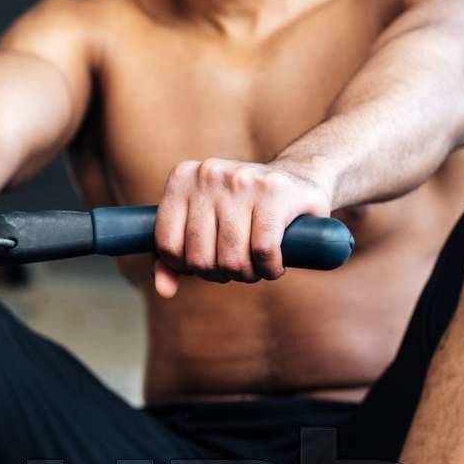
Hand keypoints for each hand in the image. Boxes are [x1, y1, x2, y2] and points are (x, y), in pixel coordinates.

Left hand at [152, 158, 334, 298]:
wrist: (300, 182)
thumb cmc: (244, 212)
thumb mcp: (204, 227)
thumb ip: (176, 257)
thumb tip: (164, 290)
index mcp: (182, 178)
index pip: (167, 245)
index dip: (187, 267)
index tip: (208, 262)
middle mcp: (208, 174)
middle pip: (199, 257)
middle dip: (220, 273)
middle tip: (237, 265)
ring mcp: (241, 180)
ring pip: (231, 258)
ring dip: (247, 274)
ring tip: (256, 265)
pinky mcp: (274, 192)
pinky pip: (263, 252)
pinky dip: (270, 269)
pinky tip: (274, 265)